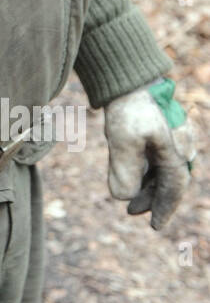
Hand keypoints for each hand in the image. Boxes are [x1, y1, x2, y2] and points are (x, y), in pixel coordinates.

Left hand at [104, 80, 195, 229]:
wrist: (127, 76)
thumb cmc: (128, 107)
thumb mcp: (123, 141)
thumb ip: (125, 171)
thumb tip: (125, 198)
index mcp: (176, 150)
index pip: (174, 188)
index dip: (164, 208)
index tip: (155, 226)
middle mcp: (178, 145)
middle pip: (169, 181)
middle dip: (152, 198)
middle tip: (132, 212)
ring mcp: (170, 136)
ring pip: (162, 170)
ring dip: (147, 185)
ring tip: (129, 198)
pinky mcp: (158, 130)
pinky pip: (156, 157)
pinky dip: (145, 170)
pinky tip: (131, 177)